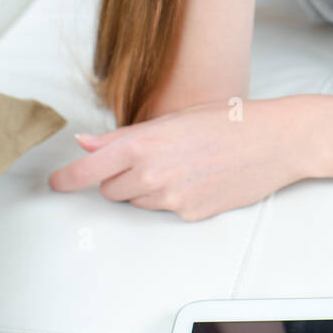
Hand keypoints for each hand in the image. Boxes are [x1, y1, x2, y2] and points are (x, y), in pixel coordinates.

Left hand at [48, 96, 312, 220]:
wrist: (276, 141)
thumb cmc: (231, 120)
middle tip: (151, 159)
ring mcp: (172, 197)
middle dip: (121, 177)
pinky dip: (174, 198)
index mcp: (145, 142)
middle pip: (111, 189)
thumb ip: (126, 136)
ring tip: (183, 166)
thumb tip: (88, 144)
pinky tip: (200, 178)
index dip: (68, 178)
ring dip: (146, 189)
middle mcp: (154, 172)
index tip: (56, 182)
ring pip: (138, 201)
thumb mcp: (175, 118)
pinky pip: (165, 211)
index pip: (90, 169)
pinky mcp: (190, 214)